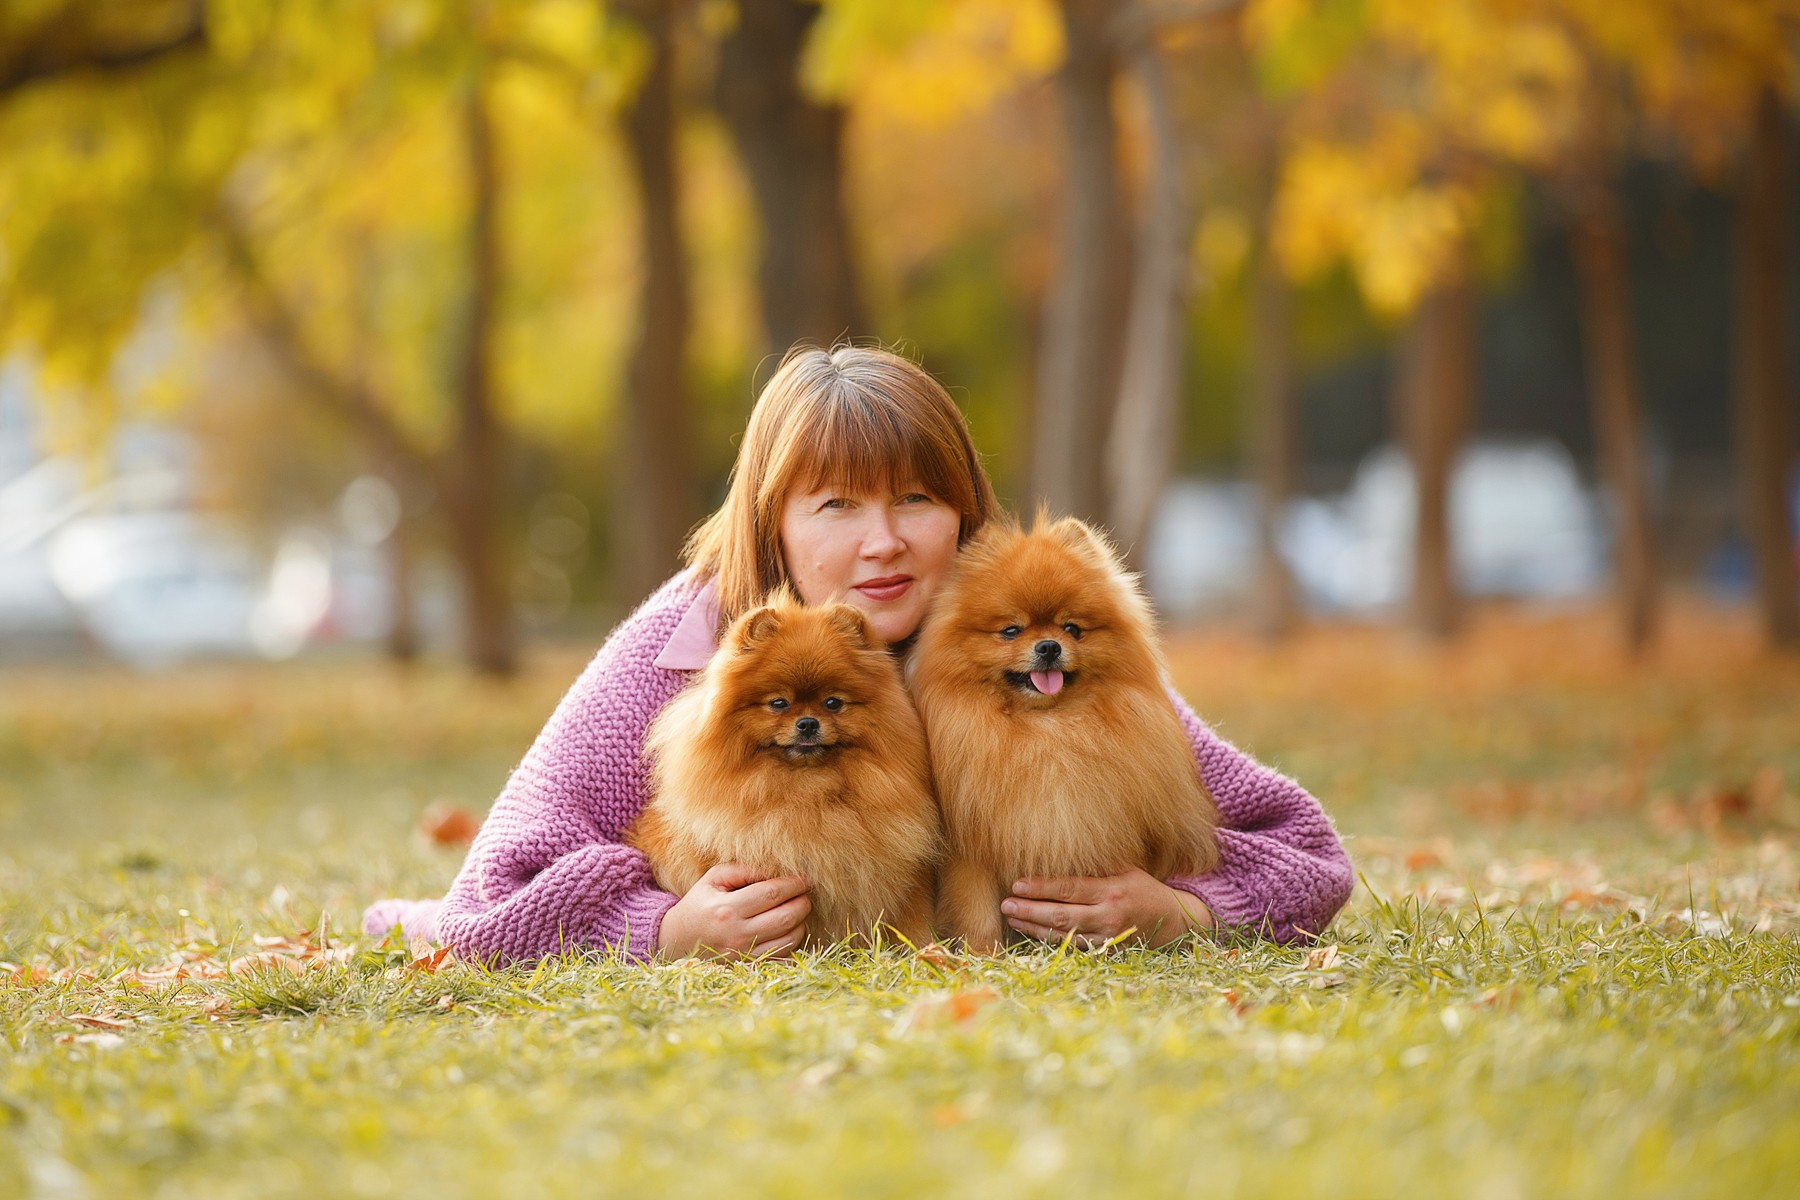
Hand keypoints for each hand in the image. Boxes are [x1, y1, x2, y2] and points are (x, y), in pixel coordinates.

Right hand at [656, 863, 810, 959]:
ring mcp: (744, 956)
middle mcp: (737, 935)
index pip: (771, 893)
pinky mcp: (750, 968)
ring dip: (801, 922)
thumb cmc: (700, 904)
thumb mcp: (713, 879)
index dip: (794, 883)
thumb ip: (743, 869)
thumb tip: (775, 869)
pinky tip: (788, 930)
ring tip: (796, 909)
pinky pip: (784, 958)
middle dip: (803, 902)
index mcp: (727, 909)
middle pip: (786, 917)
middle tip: (805, 893)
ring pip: (790, 939)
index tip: (805, 877)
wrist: (677, 941)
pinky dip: (792, 942)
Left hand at [1002, 868, 1213, 948]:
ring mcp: (1107, 937)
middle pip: (1061, 915)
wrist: (1173, 922)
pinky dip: (1050, 942)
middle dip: (1030, 910)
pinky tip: (1031, 934)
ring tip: (1012, 918)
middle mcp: (1108, 916)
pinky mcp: (1106, 951)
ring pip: (1063, 935)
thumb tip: (1065, 845)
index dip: (1041, 887)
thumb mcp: (1126, 869)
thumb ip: (1098, 862)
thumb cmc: (1143, 889)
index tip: (1017, 884)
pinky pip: (1073, 947)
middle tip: (1006, 904)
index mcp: (1111, 890)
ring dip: (1034, 928)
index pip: (1069, 889)